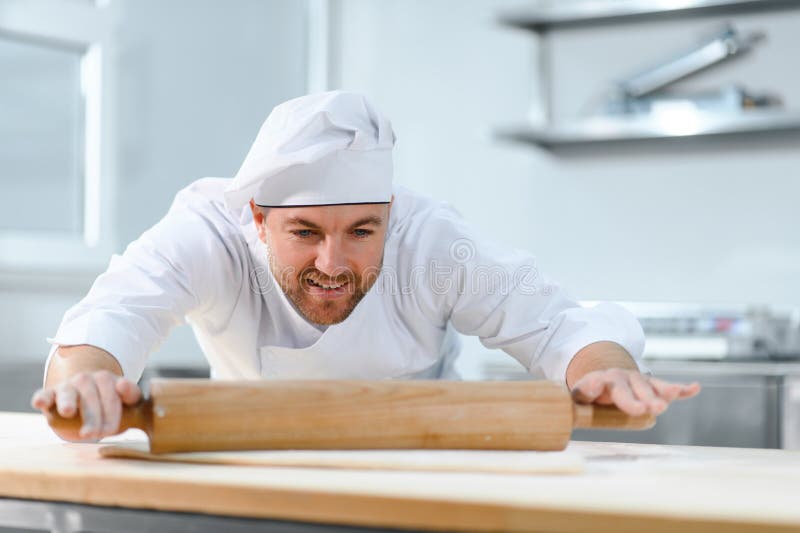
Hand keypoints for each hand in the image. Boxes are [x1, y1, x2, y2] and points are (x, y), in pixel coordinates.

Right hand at [31, 371, 141, 440]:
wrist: (86, 399)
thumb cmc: (109, 404)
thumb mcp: (125, 400)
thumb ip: (131, 393)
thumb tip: (122, 384)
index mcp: (106, 379)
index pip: (111, 396)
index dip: (111, 414)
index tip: (110, 430)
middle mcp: (86, 379)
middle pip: (90, 397)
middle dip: (92, 417)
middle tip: (93, 435)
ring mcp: (68, 386)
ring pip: (67, 392)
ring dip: (68, 401)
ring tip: (68, 411)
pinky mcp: (50, 394)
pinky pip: (44, 394)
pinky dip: (42, 398)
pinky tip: (40, 403)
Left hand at [570, 368, 699, 416]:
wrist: (605, 377)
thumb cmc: (591, 392)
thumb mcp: (580, 394)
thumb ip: (581, 395)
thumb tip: (582, 395)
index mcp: (603, 380)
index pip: (605, 386)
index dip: (609, 391)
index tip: (609, 393)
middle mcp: (623, 377)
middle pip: (634, 388)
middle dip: (643, 398)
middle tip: (653, 409)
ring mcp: (639, 380)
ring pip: (652, 386)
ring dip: (663, 392)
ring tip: (673, 397)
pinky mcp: (652, 386)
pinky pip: (667, 386)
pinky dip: (681, 388)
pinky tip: (695, 388)